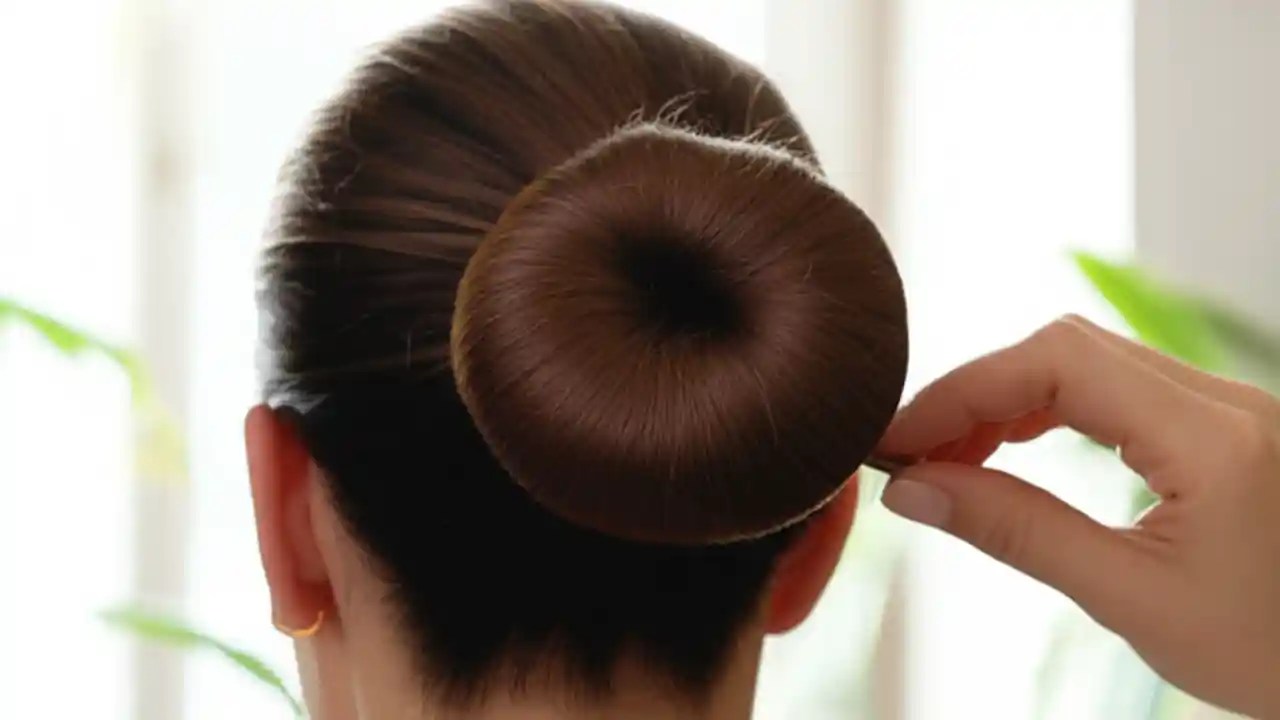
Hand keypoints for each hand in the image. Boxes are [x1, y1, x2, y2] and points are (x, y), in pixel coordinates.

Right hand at [879, 315, 1279, 717]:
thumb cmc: (1270, 653)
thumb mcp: (1130, 600)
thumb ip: (1017, 532)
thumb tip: (913, 491)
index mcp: (1213, 438)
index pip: (1057, 364)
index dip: (963, 391)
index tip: (899, 441)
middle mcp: (1226, 401)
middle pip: (1066, 347)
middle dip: (977, 391)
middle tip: (916, 453)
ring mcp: (1228, 406)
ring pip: (1088, 359)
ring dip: (1009, 397)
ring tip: (954, 456)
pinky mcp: (1221, 424)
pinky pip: (1116, 385)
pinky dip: (1049, 407)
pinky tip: (1012, 446)